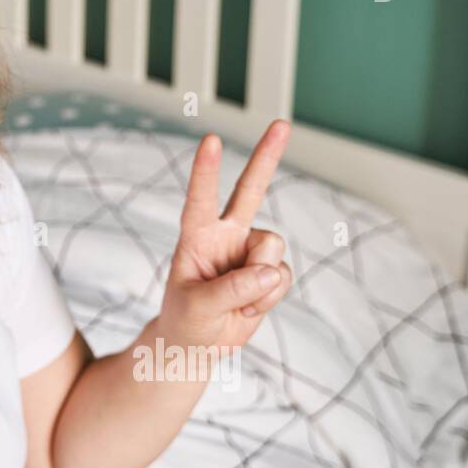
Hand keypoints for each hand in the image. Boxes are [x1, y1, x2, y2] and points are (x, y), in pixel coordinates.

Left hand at [157, 120, 293, 348]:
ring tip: (235, 303)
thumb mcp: (199, 308)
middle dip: (267, 157)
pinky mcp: (269, 271)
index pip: (200, 199)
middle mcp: (225, 234)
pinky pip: (282, 278)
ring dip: (259, 283)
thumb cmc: (186, 320)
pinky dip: (267, 299)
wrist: (198, 344)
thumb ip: (232, 289)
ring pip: (272, 249)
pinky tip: (248, 308)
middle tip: (281, 123)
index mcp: (195, 235)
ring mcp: (249, 251)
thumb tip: (271, 271)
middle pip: (250, 190)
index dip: (205, 171)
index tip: (210, 140)